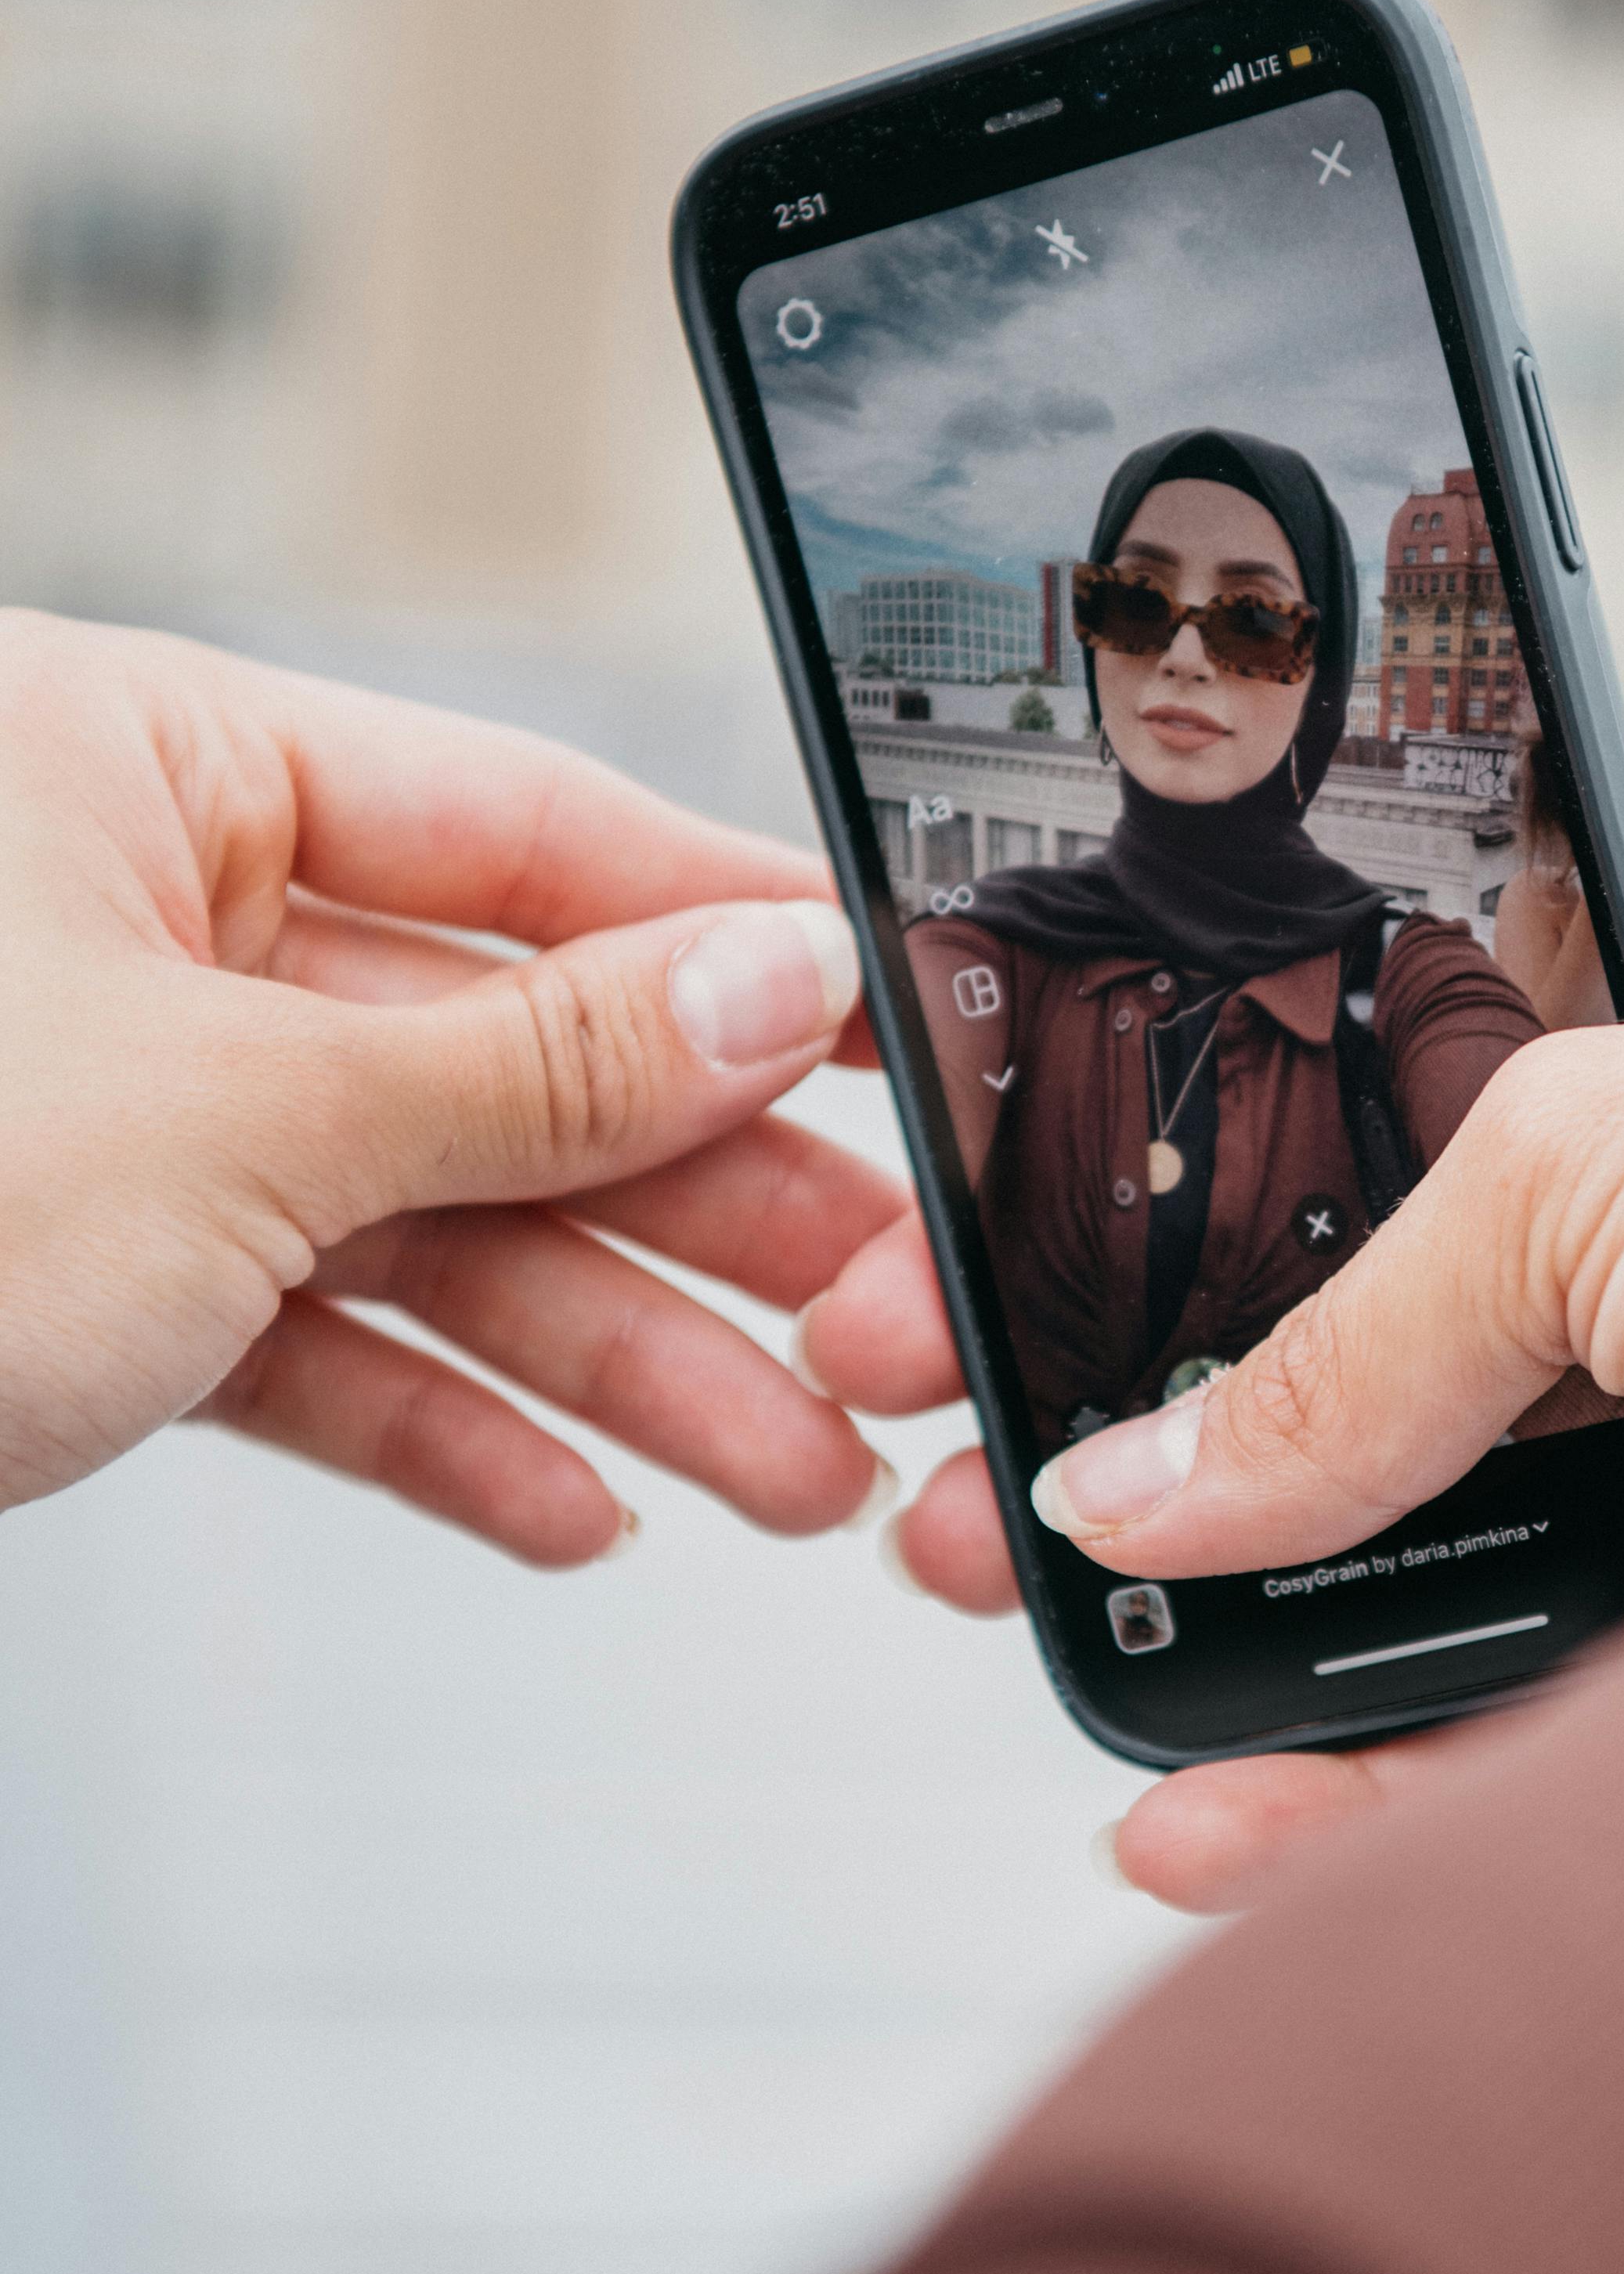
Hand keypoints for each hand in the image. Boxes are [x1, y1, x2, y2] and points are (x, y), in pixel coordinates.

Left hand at [0, 611, 907, 1562]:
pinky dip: (431, 1428)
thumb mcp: (233, 1117)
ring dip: (608, 1357)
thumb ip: (527, 1059)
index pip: (516, 821)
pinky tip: (571, 1507)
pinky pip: (297, 1338)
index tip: (891, 1031)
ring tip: (778, 1468)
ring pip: (416, 1217)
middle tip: (874, 1308)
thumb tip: (763, 974)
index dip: (724, 936)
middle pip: (493, 1044)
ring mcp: (96, 1106)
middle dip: (695, 1206)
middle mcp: (123, 917)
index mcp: (142, 766)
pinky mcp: (65, 1280)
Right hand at [802, 864, 1623, 1907]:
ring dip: (1264, 1654)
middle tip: (1013, 1526)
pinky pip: (1546, 1740)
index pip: (1434, 1103)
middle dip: (1210, 1470)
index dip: (1250, 1197)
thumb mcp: (1585, 1165)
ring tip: (1082, 1683)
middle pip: (1423, 1379)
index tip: (1086, 1306)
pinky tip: (1207, 1829)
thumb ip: (1348, 1338)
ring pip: (1469, 1584)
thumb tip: (1131, 1492)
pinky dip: (1371, 1790)